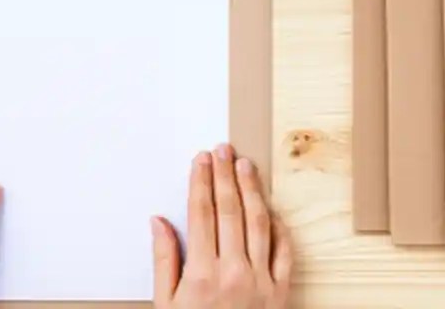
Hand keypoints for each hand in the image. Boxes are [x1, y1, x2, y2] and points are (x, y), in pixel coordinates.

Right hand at [152, 145, 293, 308]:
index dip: (201, 182)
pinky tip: (271, 208)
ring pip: (259, 223)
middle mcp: (234, 272)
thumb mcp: (165, 303)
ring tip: (246, 167)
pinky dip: (279, 227)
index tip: (200, 161)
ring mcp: (262, 281)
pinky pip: (284, 251)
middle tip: (222, 151)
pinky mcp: (281, 292)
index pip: (202, 213)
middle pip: (230, 210)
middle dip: (225, 176)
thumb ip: (163, 259)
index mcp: (201, 273)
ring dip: (252, 190)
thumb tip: (159, 221)